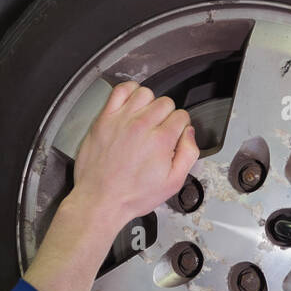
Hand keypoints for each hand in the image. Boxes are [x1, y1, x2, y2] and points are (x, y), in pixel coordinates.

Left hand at [72, 81, 199, 229]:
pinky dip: (129, 91)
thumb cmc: (132, 195)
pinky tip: (132, 104)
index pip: (181, 116)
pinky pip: (120, 90)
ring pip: (146, 93)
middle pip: (166, 103)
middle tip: (160, 131)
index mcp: (161, 140)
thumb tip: (189, 135)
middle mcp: (142, 125)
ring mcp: (122, 119)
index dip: (181, 127)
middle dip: (167, 116)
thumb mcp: (173, 183)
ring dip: (150, 103)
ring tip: (146, 119)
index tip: (175, 136)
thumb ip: (188, 155)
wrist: (101, 200)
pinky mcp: (105, 118)